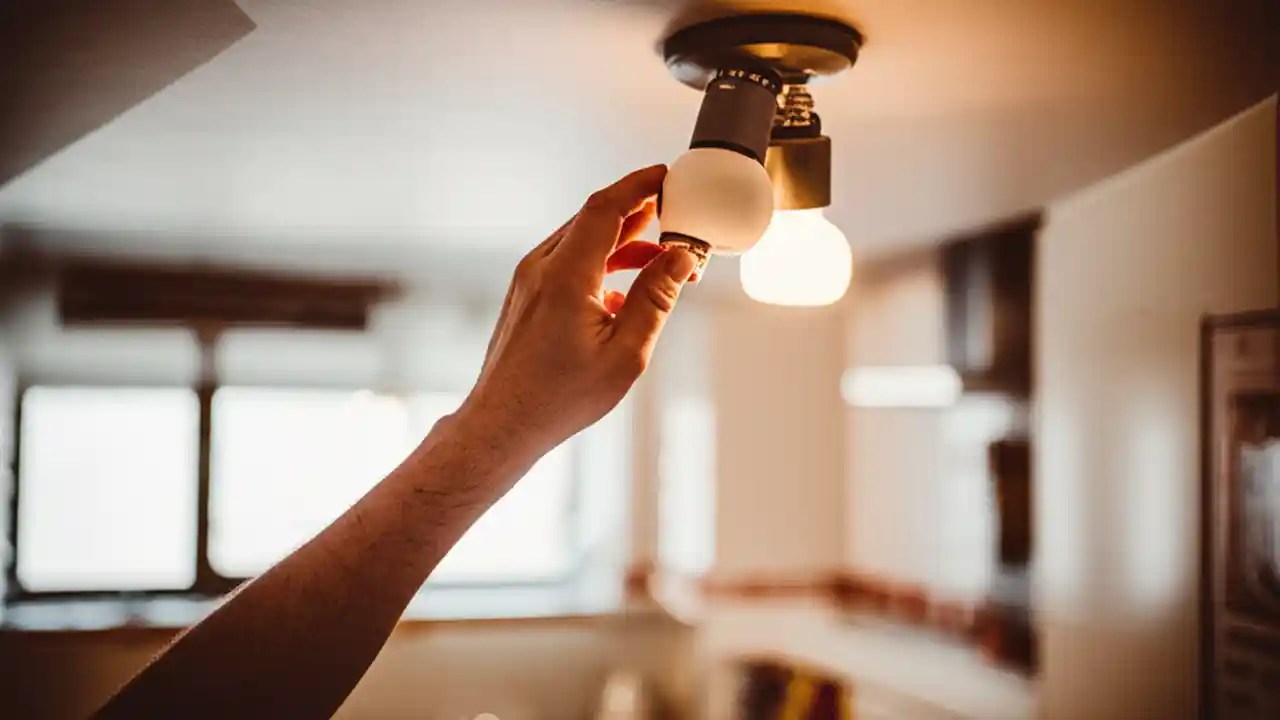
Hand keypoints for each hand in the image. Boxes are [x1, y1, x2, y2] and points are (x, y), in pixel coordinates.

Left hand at [457, 165, 696, 459]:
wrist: (503, 424)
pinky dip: (602, 266)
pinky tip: (625, 295)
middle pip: (594, 220)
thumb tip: (681, 258)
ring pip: (582, 242)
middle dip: (639, 213)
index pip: (605, 208)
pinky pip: (569, 265)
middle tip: (676, 214)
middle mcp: (542, 268)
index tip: (668, 176)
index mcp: (566, 275)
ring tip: (662, 257)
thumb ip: (656, 298)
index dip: (640, 186)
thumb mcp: (625, 352)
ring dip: (623, 243)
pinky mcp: (527, 297)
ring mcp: (529, 281)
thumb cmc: (558, 398)